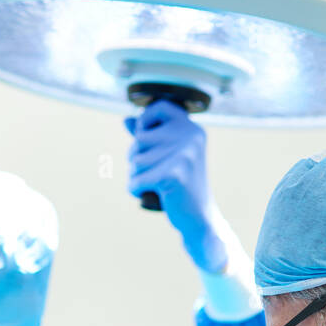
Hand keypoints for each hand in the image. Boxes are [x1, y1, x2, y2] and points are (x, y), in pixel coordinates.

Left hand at [125, 100, 227, 272]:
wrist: (200, 219)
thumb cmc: (182, 186)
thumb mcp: (169, 156)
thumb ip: (150, 136)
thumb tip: (126, 120)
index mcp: (193, 129)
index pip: (159, 107)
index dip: (144, 120)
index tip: (145, 137)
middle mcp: (191, 137)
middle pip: (140, 138)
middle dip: (136, 158)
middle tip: (153, 173)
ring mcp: (184, 155)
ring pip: (135, 160)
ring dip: (136, 175)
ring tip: (154, 184)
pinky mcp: (173, 175)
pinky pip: (136, 179)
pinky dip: (135, 188)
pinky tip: (148, 193)